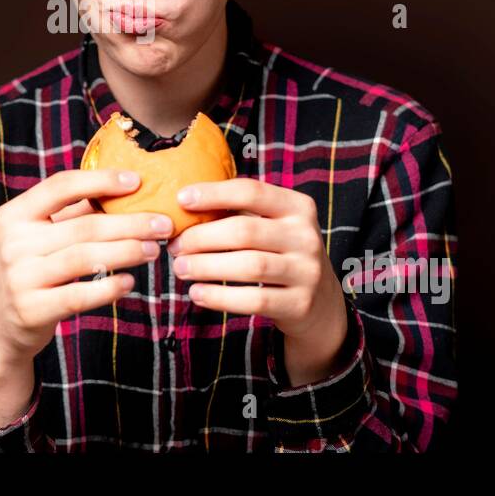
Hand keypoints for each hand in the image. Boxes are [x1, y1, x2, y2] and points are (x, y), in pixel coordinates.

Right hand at [0, 169, 172, 376]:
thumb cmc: (30, 269)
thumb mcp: (37, 236)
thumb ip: (71, 213)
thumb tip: (126, 189)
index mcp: (15, 215)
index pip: (62, 186)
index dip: (101, 181)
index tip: (137, 181)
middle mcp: (14, 243)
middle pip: (84, 226)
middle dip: (131, 223)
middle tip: (164, 224)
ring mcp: (20, 277)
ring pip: (85, 258)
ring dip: (127, 252)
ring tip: (154, 250)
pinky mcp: (32, 310)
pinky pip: (79, 295)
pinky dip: (109, 288)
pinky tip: (130, 283)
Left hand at [166, 179, 348, 385]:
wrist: (319, 302)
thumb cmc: (280, 254)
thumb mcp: (271, 226)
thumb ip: (238, 214)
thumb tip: (183, 207)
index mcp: (297, 207)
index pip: (252, 192)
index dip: (214, 194)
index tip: (181, 199)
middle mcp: (306, 236)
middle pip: (244, 231)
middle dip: (201, 237)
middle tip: (174, 246)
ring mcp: (307, 271)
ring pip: (249, 266)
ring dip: (206, 267)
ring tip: (180, 268)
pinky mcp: (300, 303)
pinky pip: (254, 299)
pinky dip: (220, 297)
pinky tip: (197, 293)